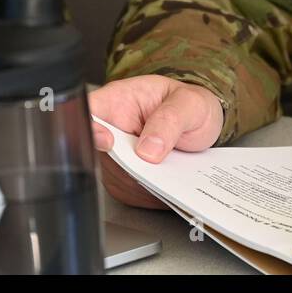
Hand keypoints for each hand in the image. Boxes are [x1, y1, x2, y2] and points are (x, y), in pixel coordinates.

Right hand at [88, 75, 224, 209]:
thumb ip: (170, 121)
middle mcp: (109, 129)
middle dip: (128, 165)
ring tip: (169, 168)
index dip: (90, 128)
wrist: (202, 124)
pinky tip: (167, 181)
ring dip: (141, 181)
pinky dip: (148, 193)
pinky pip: (128, 193)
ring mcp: (112, 156)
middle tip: (159, 164)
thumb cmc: (189, 106)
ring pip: (113, 177)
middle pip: (98, 153)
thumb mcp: (190, 105)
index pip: (89, 112)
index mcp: (118, 100)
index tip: (108, 143)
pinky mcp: (121, 179)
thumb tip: (148, 150)